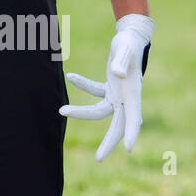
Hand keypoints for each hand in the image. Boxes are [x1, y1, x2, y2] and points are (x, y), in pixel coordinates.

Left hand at [59, 14, 154, 160]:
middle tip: (99, 159)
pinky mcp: (111, 87)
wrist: (132, 36)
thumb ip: (121, 61)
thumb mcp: (125, 49)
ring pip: (102, 112)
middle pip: (119, 125)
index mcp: (133, 92)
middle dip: (109, 142)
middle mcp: (127, 97)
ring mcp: (119, 94)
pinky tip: (70, 76)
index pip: (133, 117)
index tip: (128, 149)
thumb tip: (117, 74)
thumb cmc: (129, 43)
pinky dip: (83, 86)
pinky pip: (96, 92)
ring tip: (62, 111)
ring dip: (82, 113)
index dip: (131, 133)